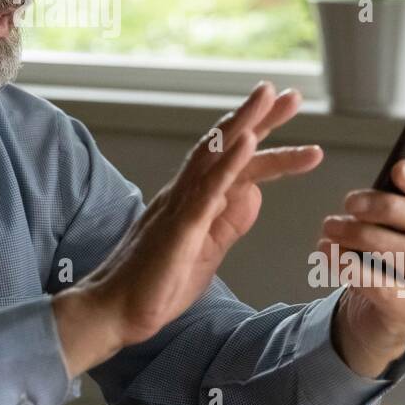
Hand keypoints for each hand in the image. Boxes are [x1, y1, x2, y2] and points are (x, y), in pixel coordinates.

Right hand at [54, 82, 322, 375]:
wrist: (114, 311)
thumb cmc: (156, 284)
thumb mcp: (206, 250)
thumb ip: (229, 223)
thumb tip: (254, 196)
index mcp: (193, 199)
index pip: (232, 159)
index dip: (261, 135)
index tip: (286, 113)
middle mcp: (184, 192)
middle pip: (225, 145)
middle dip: (260, 118)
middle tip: (290, 94)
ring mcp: (180, 206)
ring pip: (215, 155)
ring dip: (244, 123)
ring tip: (269, 97)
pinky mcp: (180, 227)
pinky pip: (207, 189)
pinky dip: (229, 163)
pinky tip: (248, 142)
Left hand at [320, 156, 404, 377]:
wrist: (376, 313)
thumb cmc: (385, 257)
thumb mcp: (392, 222)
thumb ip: (398, 194)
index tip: (396, 169)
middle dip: (386, 208)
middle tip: (349, 203)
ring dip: (361, 238)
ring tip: (329, 229)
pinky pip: (383, 287)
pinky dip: (353, 269)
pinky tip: (331, 256)